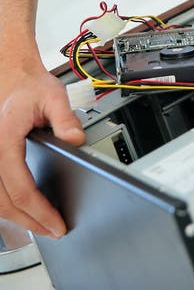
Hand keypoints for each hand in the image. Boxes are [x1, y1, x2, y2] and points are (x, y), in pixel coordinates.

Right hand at [0, 62, 85, 237]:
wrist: (11, 75)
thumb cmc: (28, 85)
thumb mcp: (53, 95)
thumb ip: (65, 118)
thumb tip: (75, 140)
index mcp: (4, 138)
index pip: (19, 185)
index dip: (38, 210)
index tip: (55, 222)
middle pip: (5, 201)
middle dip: (30, 222)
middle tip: (54, 230)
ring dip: (18, 218)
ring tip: (43, 225)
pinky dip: (9, 205)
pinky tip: (26, 210)